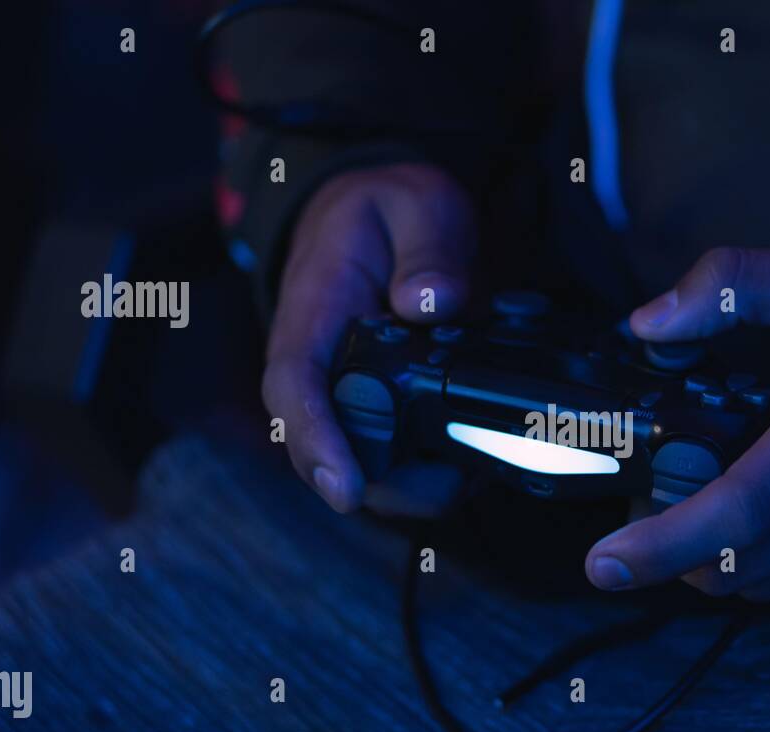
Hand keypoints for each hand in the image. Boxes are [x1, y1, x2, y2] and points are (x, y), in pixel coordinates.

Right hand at [262, 163, 473, 515]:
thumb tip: (432, 302)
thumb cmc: (385, 211)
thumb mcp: (416, 203)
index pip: (295, 386)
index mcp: (312, 315)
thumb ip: (429, 248)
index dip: (316, 442)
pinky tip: (474, 462)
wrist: (375, 215)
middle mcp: (321, 368)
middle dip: (386, 486)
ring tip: (472, 473)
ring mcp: (346, 394)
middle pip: (330, 449)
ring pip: (366, 466)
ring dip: (415, 486)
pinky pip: (396, 457)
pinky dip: (433, 470)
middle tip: (451, 487)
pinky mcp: (379, 409)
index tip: (344, 489)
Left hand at [584, 245, 769, 603]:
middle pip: (747, 564)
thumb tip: (648, 321)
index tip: (605, 564)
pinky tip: (760, 535)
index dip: (663, 545)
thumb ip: (731, 285)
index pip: (741, 505)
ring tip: (698, 521)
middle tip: (649, 515)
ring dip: (723, 567)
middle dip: (677, 556)